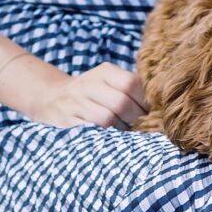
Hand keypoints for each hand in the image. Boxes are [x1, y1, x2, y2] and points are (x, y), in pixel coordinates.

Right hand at [13, 62, 148, 129]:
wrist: (50, 98)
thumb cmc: (91, 93)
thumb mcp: (108, 81)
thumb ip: (130, 87)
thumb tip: (161, 104)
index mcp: (103, 72)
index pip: (131, 83)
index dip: (144, 101)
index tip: (149, 111)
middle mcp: (87, 85)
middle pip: (121, 103)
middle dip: (135, 118)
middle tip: (138, 125)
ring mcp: (75, 104)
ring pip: (107, 119)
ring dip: (121, 130)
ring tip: (124, 131)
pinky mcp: (67, 123)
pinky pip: (91, 132)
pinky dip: (105, 138)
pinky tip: (111, 139)